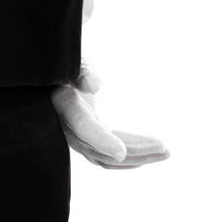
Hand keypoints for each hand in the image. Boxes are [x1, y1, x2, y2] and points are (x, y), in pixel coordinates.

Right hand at [51, 61, 168, 168]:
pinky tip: (148, 155)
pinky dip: (129, 160)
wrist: (56, 78)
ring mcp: (77, 139)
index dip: (101, 140)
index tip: (121, 153)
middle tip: (164, 147)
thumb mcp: (74, 61)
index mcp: (65, 106)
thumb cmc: (67, 65)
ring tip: (165, 152)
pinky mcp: (86, 143)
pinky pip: (107, 159)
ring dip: (137, 157)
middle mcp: (69, 128)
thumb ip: (82, 71)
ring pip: (107, 159)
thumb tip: (95, 85)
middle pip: (101, 149)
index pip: (83, 127)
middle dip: (134, 150)